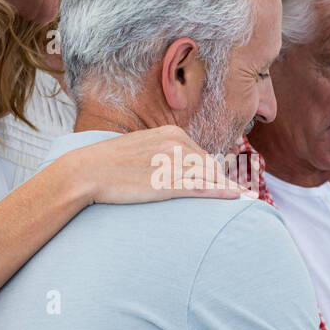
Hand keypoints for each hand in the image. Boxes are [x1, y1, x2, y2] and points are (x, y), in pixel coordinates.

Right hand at [63, 125, 252, 206]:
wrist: (87, 171)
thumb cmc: (107, 163)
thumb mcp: (140, 148)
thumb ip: (160, 153)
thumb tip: (171, 164)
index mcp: (170, 133)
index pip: (200, 153)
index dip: (211, 170)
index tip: (222, 180)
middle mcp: (176, 144)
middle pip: (209, 164)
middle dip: (221, 179)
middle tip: (235, 192)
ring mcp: (173, 164)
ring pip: (209, 177)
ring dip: (225, 188)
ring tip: (242, 196)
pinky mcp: (168, 183)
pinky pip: (202, 188)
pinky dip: (221, 193)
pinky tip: (235, 196)